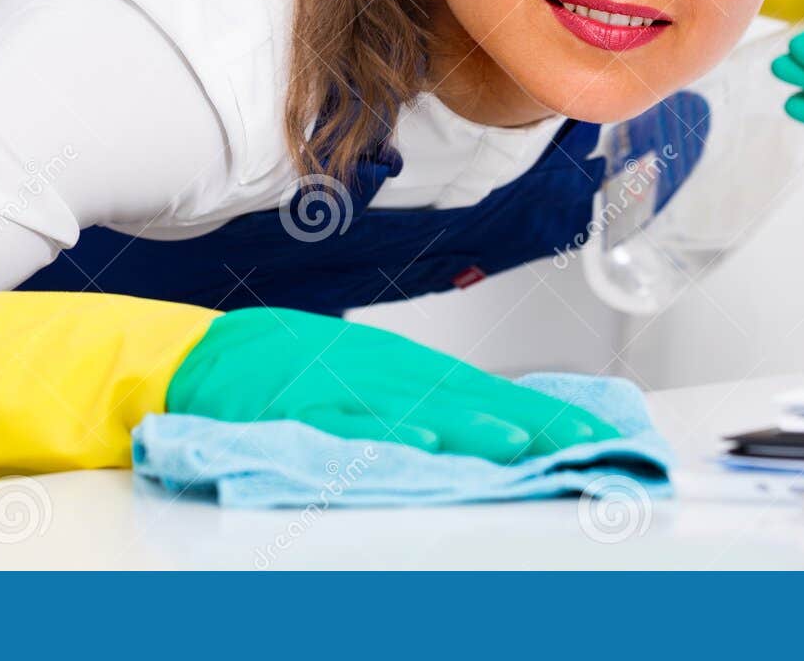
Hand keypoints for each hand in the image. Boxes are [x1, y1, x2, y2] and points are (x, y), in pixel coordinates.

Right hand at [165, 307, 619, 461]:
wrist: (206, 359)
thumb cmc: (292, 368)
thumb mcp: (366, 376)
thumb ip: (422, 402)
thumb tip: (493, 429)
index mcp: (403, 366)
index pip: (488, 390)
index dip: (545, 411)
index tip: (597, 435)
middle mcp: (383, 371)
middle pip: (469, 397)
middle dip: (531, 421)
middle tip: (585, 443)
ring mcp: (343, 388)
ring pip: (418, 407)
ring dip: (471, 425)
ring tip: (520, 441)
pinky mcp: (301, 407)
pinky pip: (351, 424)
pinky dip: (388, 432)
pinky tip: (423, 443)